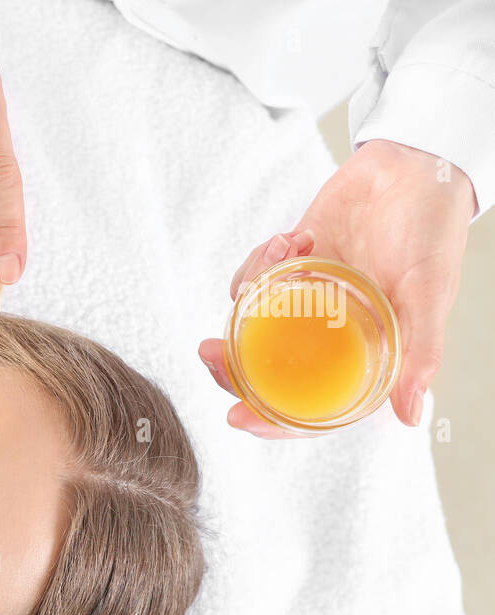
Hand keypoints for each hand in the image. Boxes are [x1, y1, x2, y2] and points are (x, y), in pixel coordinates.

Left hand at [199, 139, 476, 436]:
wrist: (414, 165)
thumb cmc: (433, 230)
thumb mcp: (429, 293)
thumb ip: (419, 352)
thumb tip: (409, 416)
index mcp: (364, 355)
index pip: (311, 405)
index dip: (273, 421)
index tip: (234, 418)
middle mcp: (331, 336)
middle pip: (267, 372)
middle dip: (231, 367)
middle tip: (208, 350)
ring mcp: (306, 303)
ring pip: (252, 327)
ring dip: (248, 302)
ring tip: (281, 253)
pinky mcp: (290, 269)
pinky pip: (254, 282)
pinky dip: (259, 265)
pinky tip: (291, 239)